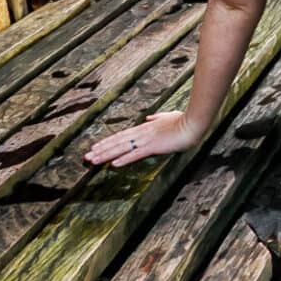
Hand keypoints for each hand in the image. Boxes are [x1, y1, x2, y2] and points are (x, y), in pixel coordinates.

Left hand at [83, 111, 200, 167]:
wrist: (193, 123)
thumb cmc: (183, 120)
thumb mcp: (168, 116)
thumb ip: (156, 118)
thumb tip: (148, 118)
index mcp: (145, 127)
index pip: (122, 135)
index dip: (107, 141)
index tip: (95, 147)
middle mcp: (142, 133)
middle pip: (117, 142)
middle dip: (101, 150)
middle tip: (86, 157)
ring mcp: (147, 140)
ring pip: (122, 148)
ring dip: (106, 155)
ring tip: (93, 161)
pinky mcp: (153, 146)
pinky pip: (135, 154)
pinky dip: (123, 159)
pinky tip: (113, 164)